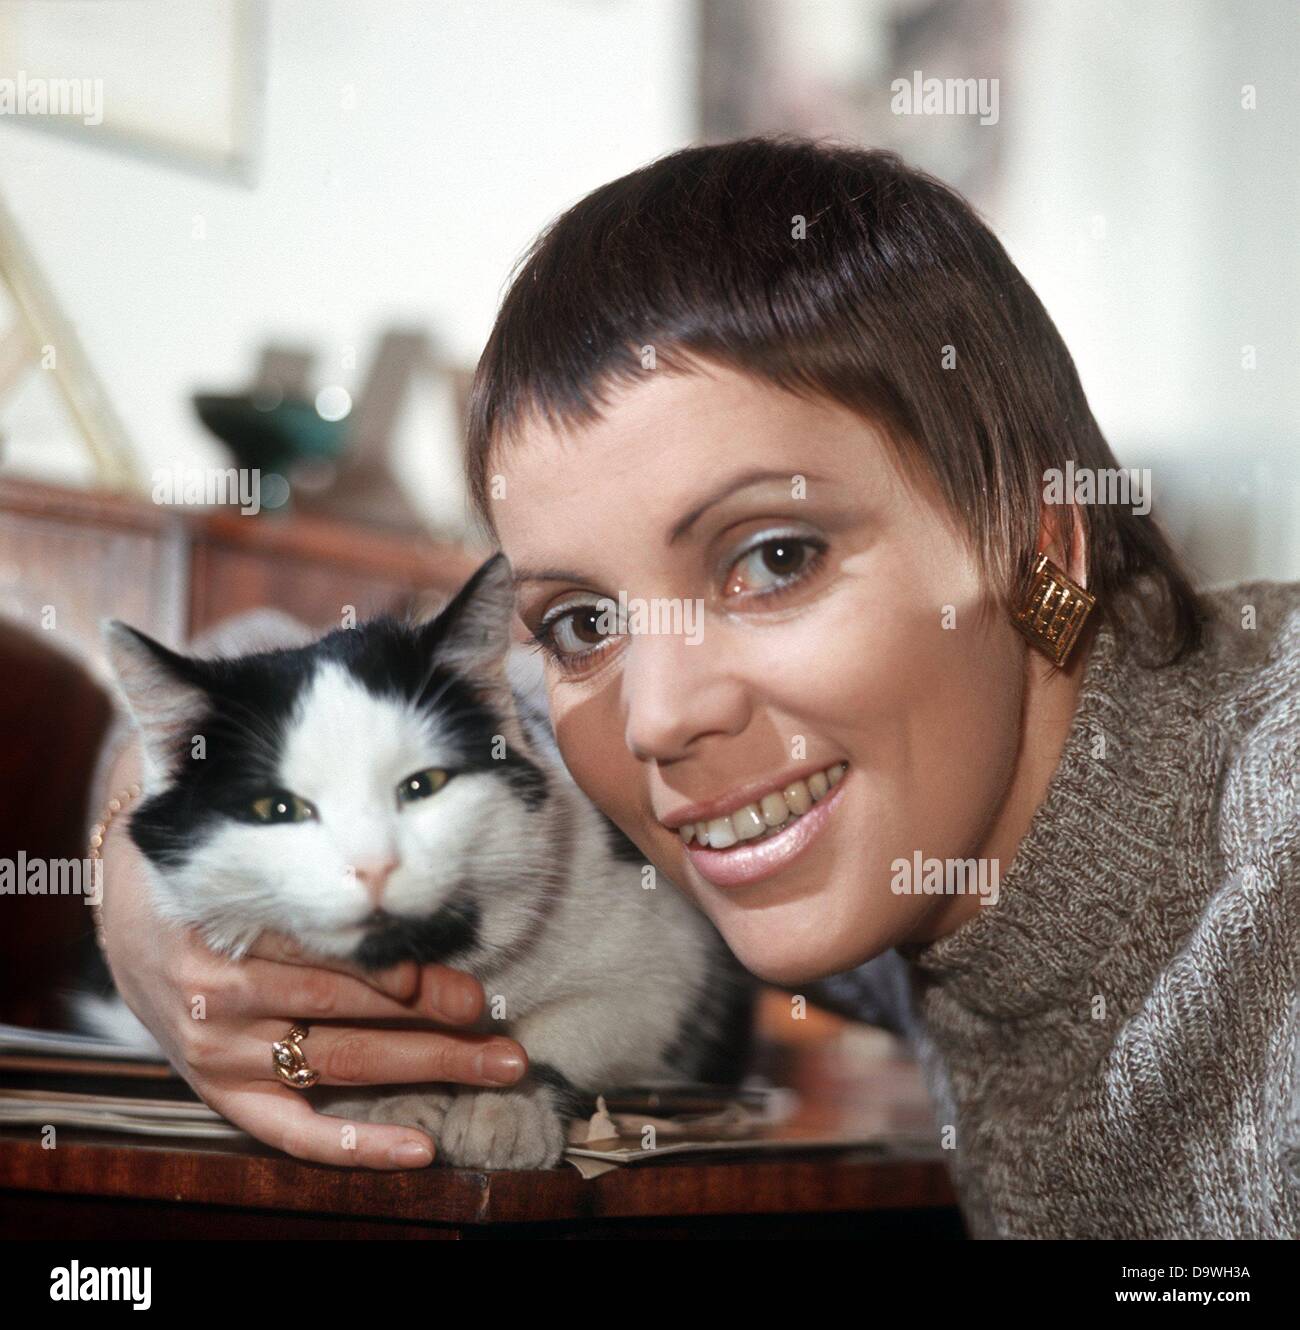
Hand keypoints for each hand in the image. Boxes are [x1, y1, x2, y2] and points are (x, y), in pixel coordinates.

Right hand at [97, 747, 527, 1169]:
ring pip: (340, 1061)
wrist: (130, 906)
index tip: (461, 981)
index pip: (330, 957)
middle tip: (499, 1022)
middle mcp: (222, 995)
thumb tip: (411, 919)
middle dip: (435, 1017)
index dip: (398, 972)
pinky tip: (417, 1149)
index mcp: (230, 926)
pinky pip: (292, 1130)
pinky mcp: (218, 1091)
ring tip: (495, 1064)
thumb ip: (318, 893)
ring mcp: (220, 1051)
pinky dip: (356, 1142)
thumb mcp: (256, 864)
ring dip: (425, 1063)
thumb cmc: (211, 875)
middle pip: (347, 1010)